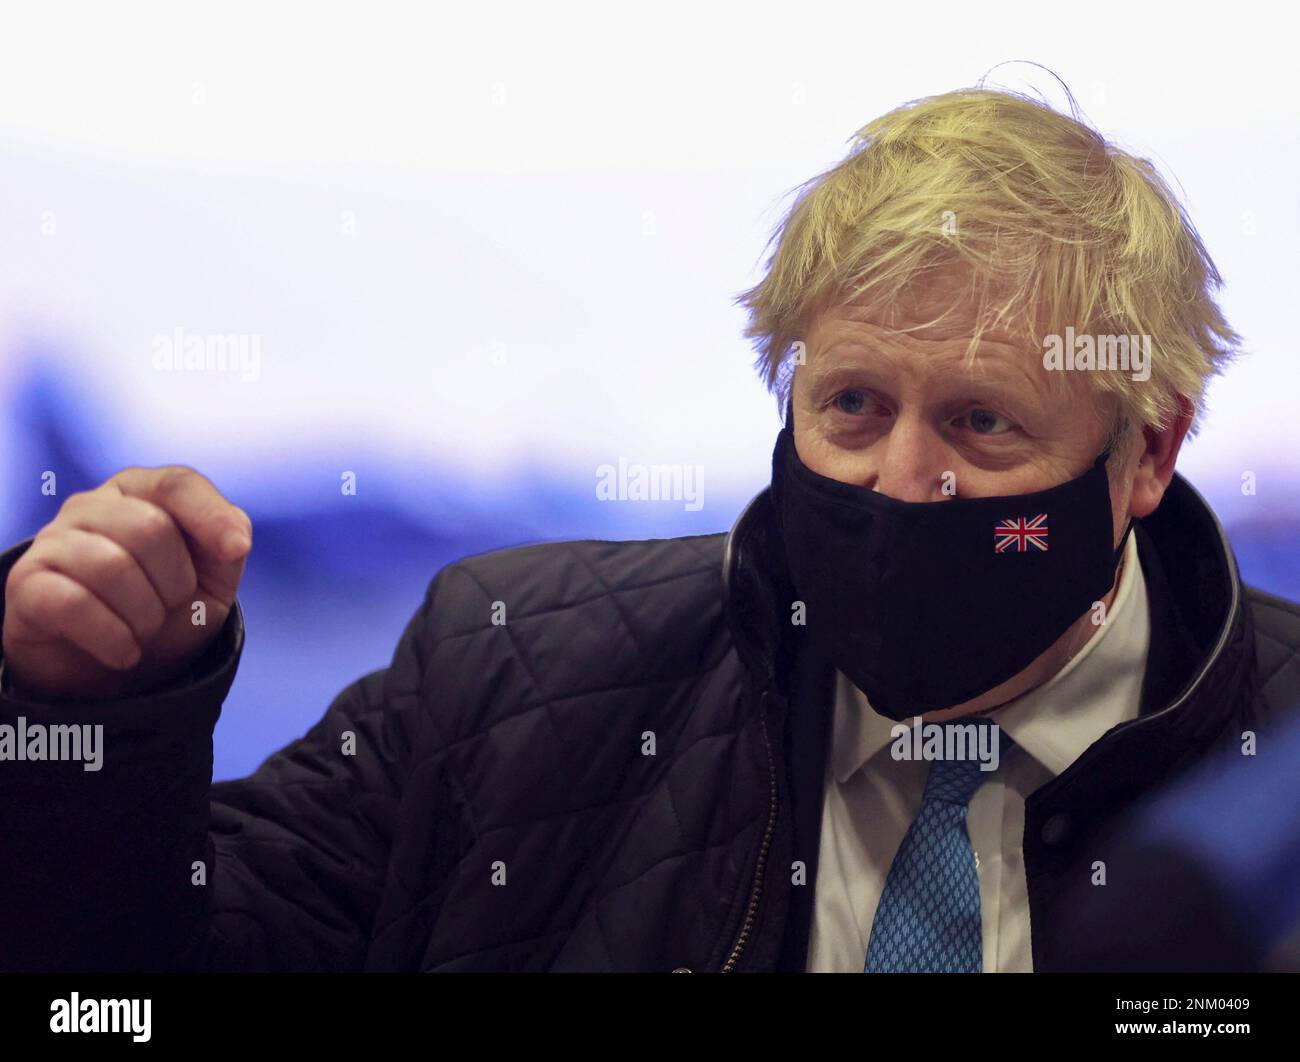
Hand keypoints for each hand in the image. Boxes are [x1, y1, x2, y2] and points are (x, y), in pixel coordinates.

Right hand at [2, 466, 251, 699]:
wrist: (116, 668)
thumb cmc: (168, 611)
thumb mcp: (214, 578)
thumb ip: (229, 543)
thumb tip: (235, 539)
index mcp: (140, 492)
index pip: (177, 483)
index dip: (211, 516)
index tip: (234, 552)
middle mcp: (92, 506)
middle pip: (150, 529)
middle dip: (175, 584)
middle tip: (167, 608)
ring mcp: (53, 541)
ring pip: (111, 566)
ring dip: (144, 616)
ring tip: (141, 631)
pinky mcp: (26, 582)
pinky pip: (73, 603)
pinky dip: (113, 638)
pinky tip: (124, 652)